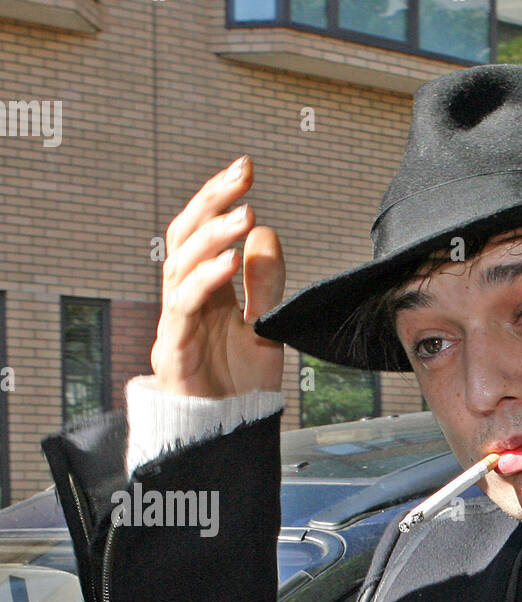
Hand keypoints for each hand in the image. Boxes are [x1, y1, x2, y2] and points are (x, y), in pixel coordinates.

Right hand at [152, 155, 285, 398]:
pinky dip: (206, 280)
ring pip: (180, 265)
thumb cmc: (243, 384)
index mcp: (206, 290)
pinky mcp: (174, 349)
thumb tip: (264, 233)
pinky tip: (230, 263)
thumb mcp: (266, 327)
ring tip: (243, 214)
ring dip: (213, 237)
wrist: (230, 434)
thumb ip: (265, 285)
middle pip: (185, 236)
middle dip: (212, 202)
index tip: (245, 167)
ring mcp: (175, 323)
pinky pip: (185, 306)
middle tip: (241, 176)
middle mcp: (185, 299)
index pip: (203, 231)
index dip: (219, 198)